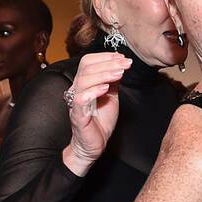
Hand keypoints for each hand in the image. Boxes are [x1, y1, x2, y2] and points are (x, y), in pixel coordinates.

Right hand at [63, 51, 132, 175]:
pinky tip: (106, 88)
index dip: (105, 57)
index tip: (123, 57)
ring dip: (104, 74)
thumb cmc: (100, 120)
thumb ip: (113, 81)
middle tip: (125, 64)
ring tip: (119, 74)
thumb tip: (121, 64)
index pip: (88, 61)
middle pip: (87, 67)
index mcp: (84, 83)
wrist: (94, 144)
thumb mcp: (111, 96)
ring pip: (84, 80)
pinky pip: (81, 99)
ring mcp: (76, 102)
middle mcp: (77, 89)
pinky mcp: (78, 115)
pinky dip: (94, 91)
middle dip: (108, 63)